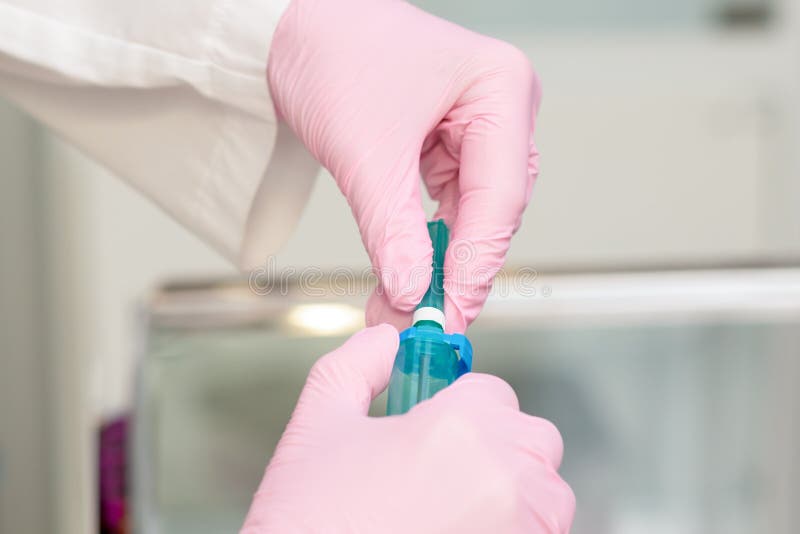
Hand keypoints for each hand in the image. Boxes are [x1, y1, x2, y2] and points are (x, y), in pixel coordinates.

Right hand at [240, 325, 573, 532]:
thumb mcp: (318, 424)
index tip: (439, 428)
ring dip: (519, 496)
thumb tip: (382, 341)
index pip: (493, 391)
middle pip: (533, 439)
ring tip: (458, 512)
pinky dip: (518, 532)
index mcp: (458, 426)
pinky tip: (465, 533)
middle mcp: (503, 475)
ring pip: (548, 495)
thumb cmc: (310, 521)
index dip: (462, 406)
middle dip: (499, 447)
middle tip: (448, 473)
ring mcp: (521, 529)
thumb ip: (354, 366)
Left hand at [268, 0, 540, 332]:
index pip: (501, 194)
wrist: (295, 29)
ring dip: (438, 261)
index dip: (477, 260)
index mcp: (499, 89)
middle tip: (430, 321)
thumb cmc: (332, 54)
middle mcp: (500, 107)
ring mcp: (477, 126)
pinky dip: (424, 241)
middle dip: (457, 268)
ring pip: (469, 214)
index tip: (452, 310)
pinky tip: (406, 275)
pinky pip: (446, 205)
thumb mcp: (364, 152)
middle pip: (492, 208)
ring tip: (406, 308)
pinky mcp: (449, 143)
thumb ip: (391, 229)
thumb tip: (411, 292)